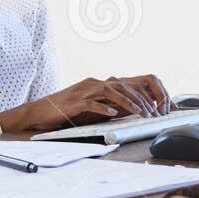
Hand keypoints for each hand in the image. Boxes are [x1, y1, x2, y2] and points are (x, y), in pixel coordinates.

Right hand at [0, 74, 172, 132]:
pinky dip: (103, 107)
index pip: (128, 84)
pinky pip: (90, 103)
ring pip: (111, 91)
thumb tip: (133, 111)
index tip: (159, 106)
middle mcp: (93, 83)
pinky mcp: (72, 102)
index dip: (145, 93)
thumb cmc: (67, 111)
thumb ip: (111, 106)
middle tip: (154, 113)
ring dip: (128, 102)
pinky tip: (113, 113)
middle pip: (123, 85)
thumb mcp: (94, 108)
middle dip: (142, 99)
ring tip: (141, 113)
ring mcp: (83, 91)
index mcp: (100, 84)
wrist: (39, 112)